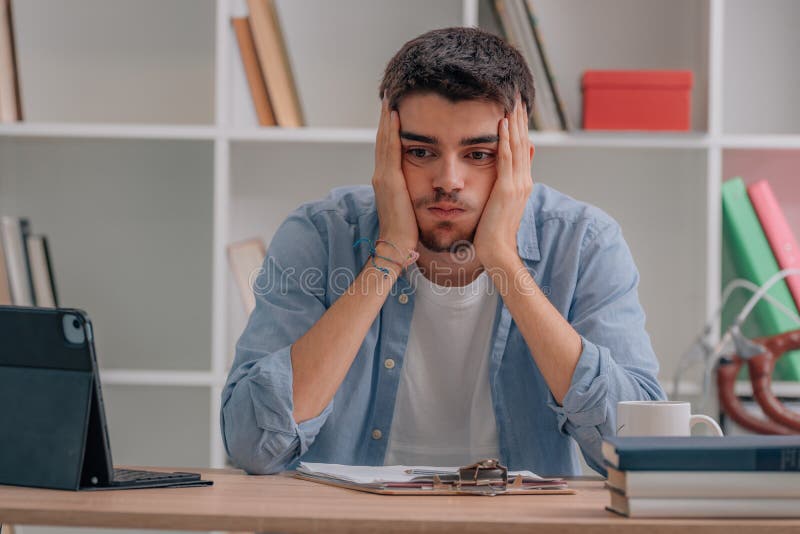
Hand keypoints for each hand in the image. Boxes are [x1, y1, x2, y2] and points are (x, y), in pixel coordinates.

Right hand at [372, 96, 418, 252]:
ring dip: (386, 118)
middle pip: (383, 139)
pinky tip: (395, 115)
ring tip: (390, 98)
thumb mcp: (409, 206)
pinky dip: (391, 131)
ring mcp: (383, 177)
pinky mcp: (389, 180)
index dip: (389, 128)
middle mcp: (381, 175)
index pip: (388, 148)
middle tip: (388, 95)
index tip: (394, 110)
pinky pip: (390, 150)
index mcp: (387, 181)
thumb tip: (422, 186)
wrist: (396, 246)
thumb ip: (411, 192)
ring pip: (384, 140)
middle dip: (385, 117)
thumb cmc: (407, 231)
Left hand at [473, 94, 533, 267]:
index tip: (516, 108)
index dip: (520, 127)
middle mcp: (523, 180)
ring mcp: (517, 184)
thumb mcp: (500, 207)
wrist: (497, 252)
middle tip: (517, 95)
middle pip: (523, 141)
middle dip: (520, 118)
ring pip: (517, 145)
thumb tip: (499, 180)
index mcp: (521, 184)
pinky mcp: (507, 189)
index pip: (522, 149)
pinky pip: (506, 158)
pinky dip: (505, 138)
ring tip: (512, 100)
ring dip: (515, 121)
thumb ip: (503, 189)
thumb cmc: (493, 234)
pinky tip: (502, 122)